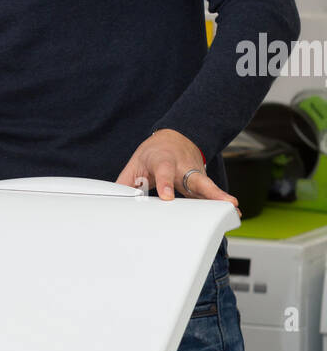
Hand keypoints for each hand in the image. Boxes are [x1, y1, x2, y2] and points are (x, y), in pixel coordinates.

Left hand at [116, 129, 240, 214]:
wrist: (176, 138)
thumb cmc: (153, 154)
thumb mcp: (135, 164)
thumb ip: (125, 183)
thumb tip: (115, 201)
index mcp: (163, 160)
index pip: (164, 172)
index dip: (166, 184)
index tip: (167, 197)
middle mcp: (183, 167)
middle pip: (195, 179)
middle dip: (207, 190)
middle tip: (217, 201)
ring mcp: (195, 174)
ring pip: (208, 186)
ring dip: (220, 197)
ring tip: (233, 208)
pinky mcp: (202, 182)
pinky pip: (211, 193)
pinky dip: (221, 201)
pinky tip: (234, 212)